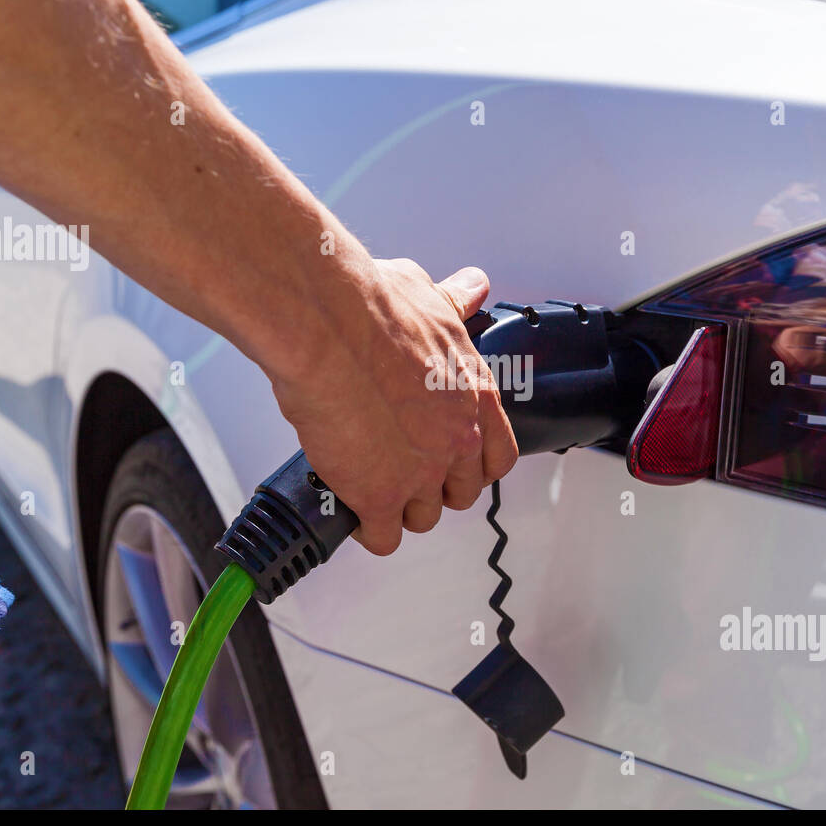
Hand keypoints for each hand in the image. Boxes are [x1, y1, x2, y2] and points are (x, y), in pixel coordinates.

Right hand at [268, 258, 517, 555]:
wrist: (326, 325)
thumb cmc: (370, 307)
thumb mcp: (427, 295)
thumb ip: (453, 302)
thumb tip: (471, 287)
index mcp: (476, 396)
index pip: (498, 457)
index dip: (474, 466)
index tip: (454, 464)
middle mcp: (457, 439)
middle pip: (460, 494)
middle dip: (433, 487)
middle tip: (402, 471)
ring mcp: (420, 473)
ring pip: (422, 518)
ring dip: (398, 509)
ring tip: (370, 487)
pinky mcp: (378, 495)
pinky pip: (382, 537)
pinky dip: (365, 528)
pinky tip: (350, 509)